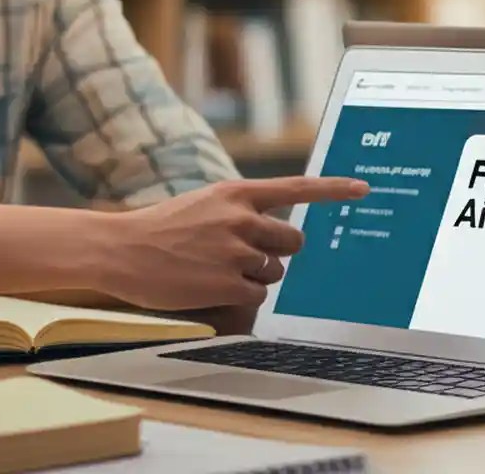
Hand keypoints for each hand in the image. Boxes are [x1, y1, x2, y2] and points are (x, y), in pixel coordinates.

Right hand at [97, 177, 368, 310]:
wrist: (120, 249)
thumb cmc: (161, 229)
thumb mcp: (204, 204)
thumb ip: (241, 210)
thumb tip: (277, 232)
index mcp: (236, 192)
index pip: (297, 187)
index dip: (335, 189)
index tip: (364, 189)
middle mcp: (241, 218)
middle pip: (293, 241)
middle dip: (278, 252)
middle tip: (246, 256)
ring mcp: (235, 251)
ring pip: (275, 273)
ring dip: (256, 277)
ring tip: (216, 270)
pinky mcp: (227, 283)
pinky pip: (257, 297)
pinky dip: (242, 297)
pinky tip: (213, 287)